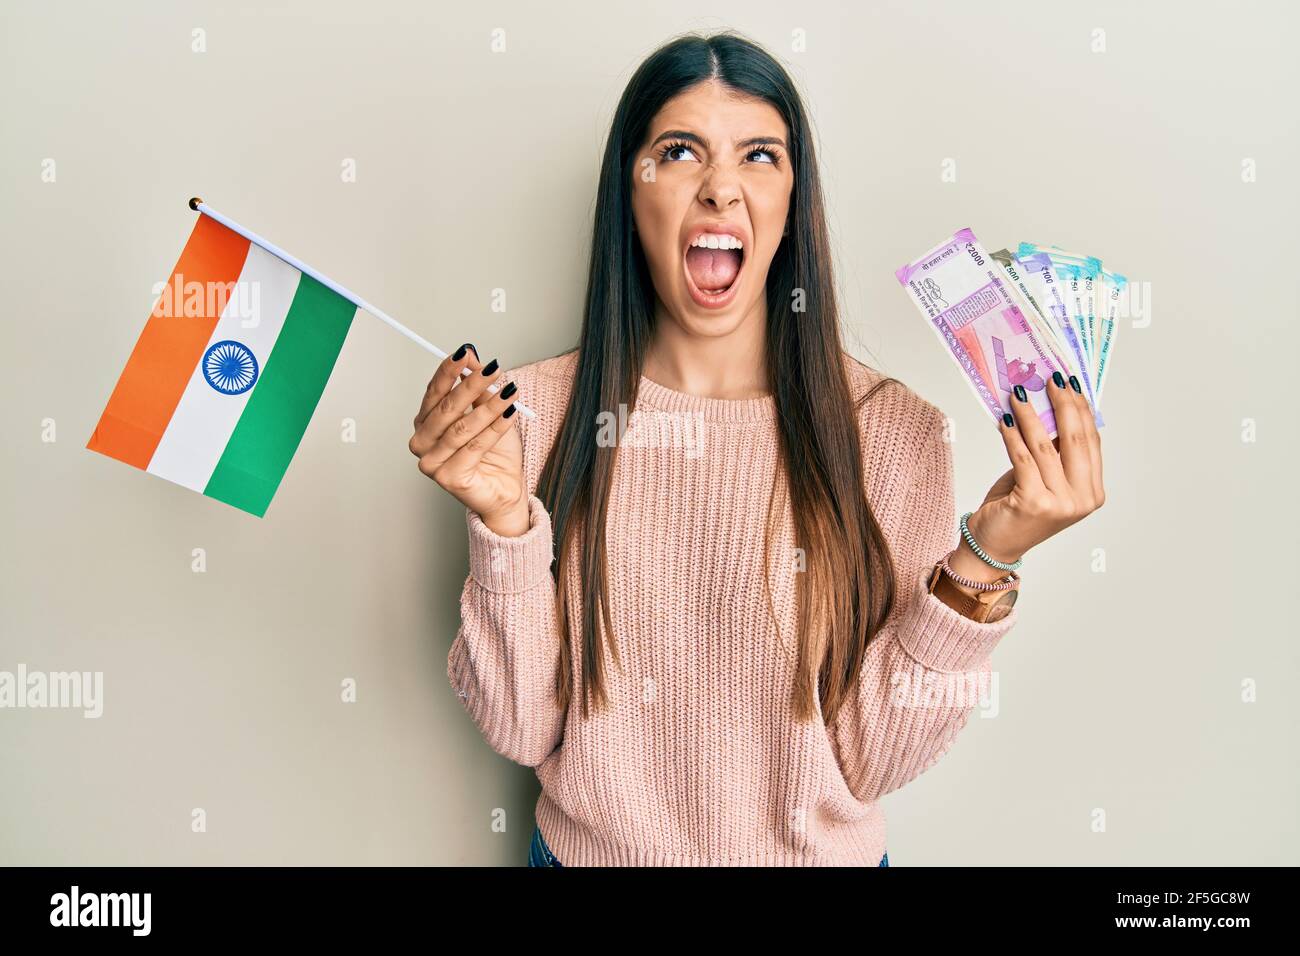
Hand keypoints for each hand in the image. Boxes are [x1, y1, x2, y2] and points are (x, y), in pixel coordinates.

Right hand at [408, 345, 529, 535]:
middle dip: (471, 385)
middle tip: (493, 368)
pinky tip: (510, 414)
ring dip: (489, 406)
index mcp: (425, 425)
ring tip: (510, 391)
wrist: (505, 490)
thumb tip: (471, 355)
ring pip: (462, 428)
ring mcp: (432, 464)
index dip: (449, 371)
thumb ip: (476, 386)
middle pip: (445, 408)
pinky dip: (495, 429)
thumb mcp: (487, 411)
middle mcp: (422, 444)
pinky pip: (475, 447)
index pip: (433, 393)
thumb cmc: (494, 454)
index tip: (465, 352)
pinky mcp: (449, 479)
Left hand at [954, 372, 1105, 579]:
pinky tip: (1005, 419)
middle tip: (1050, 379)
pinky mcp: (1034, 502)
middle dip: (1062, 404)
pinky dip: (1013, 435)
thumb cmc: (1017, 510)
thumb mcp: (1043, 480)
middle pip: (1075, 440)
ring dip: (1031, 415)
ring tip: (1018, 394)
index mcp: (1093, 492)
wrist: (993, 546)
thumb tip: (1051, 408)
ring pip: (1046, 447)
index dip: (1081, 409)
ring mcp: (1061, 503)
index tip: (1070, 383)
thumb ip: (1054, 453)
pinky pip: (1023, 458)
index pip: (1091, 442)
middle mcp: (1082, 500)